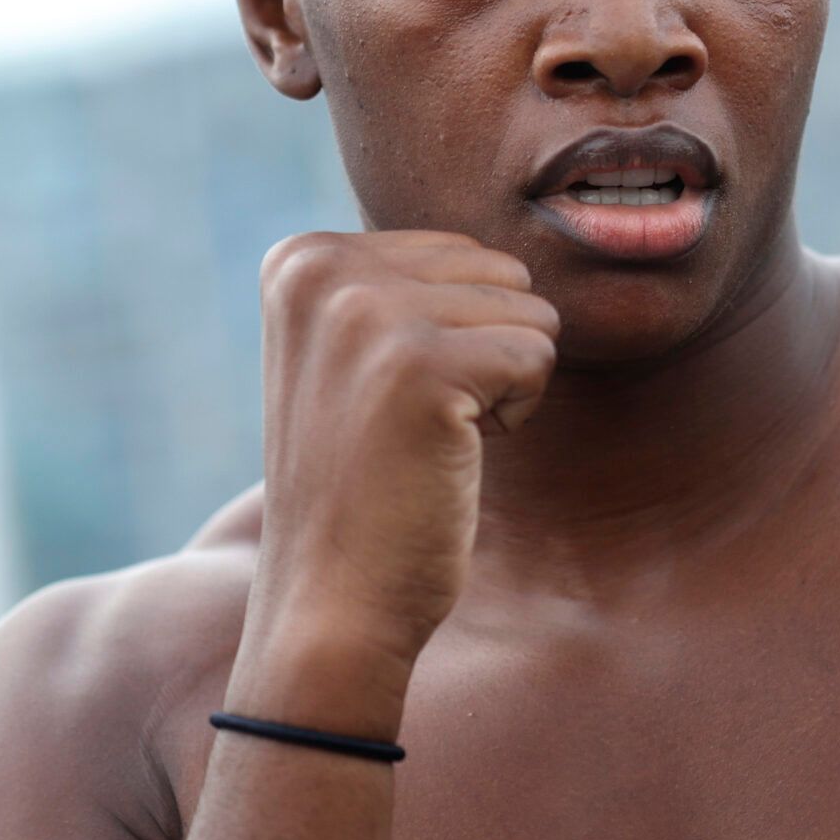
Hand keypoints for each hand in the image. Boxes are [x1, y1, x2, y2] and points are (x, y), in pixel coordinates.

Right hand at [244, 230, 559, 669]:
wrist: (330, 601)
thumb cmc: (365, 480)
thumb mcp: (352, 348)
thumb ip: (400, 279)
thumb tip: (502, 238)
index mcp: (301, 256)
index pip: (460, 251)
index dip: (450, 332)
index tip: (385, 394)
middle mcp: (323, 269)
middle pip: (501, 271)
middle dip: (484, 350)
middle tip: (411, 421)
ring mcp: (368, 314)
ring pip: (530, 311)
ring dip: (500, 384)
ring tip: (425, 438)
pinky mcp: (421, 367)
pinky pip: (538, 356)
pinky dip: (514, 415)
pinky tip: (446, 456)